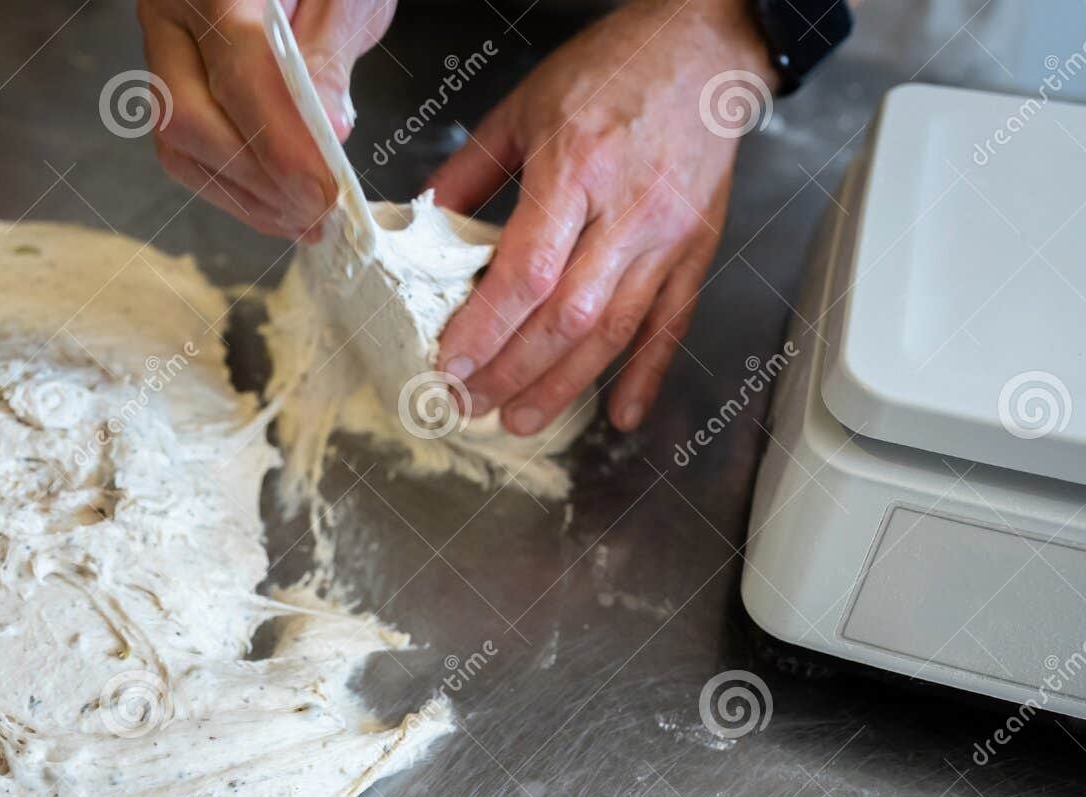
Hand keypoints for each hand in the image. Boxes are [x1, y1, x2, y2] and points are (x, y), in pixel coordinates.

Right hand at [137, 0, 396, 237]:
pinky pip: (189, 155)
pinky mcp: (171, 89)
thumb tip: (328, 134)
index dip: (280, 141)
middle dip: (257, 180)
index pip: (238, 69)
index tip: (323, 188)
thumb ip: (329, 57)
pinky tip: (281, 208)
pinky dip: (237, 192)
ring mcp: (162, 54)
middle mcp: (170, 16)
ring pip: (180, 146)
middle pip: (188, 118)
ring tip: (305, 221)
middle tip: (318, 212)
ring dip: (245, 198)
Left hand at [430, 0, 780, 434]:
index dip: (486, 328)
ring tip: (520, 419)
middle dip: (512, 371)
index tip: (450, 364)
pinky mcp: (697, 249)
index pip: (527, 271)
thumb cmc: (612, 71)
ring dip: (563, 386)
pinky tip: (621, 415)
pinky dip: (647, 375)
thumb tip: (420, 224)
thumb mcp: (524, 107)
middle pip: (566, 316)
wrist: (704, 48)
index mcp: (575, 168)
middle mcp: (627, 210)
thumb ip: (469, 172)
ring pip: (614, 332)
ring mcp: (667, 235)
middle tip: (470, 403)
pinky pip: (671, 324)